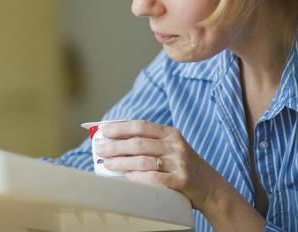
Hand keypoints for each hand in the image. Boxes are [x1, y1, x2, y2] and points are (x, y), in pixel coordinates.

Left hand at [95, 120, 223, 209]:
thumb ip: (149, 143)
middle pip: (139, 143)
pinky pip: (155, 178)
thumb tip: (115, 142)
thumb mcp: (171, 148)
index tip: (104, 130)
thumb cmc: (182, 166)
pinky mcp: (182, 180)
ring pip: (143, 161)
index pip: (141, 126)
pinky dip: (138, 178)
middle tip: (100, 150)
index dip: (120, 127)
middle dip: (115, 146)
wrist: (212, 187)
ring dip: (121, 162)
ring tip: (107, 164)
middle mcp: (175, 145)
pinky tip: (127, 177)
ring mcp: (179, 163)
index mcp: (170, 133)